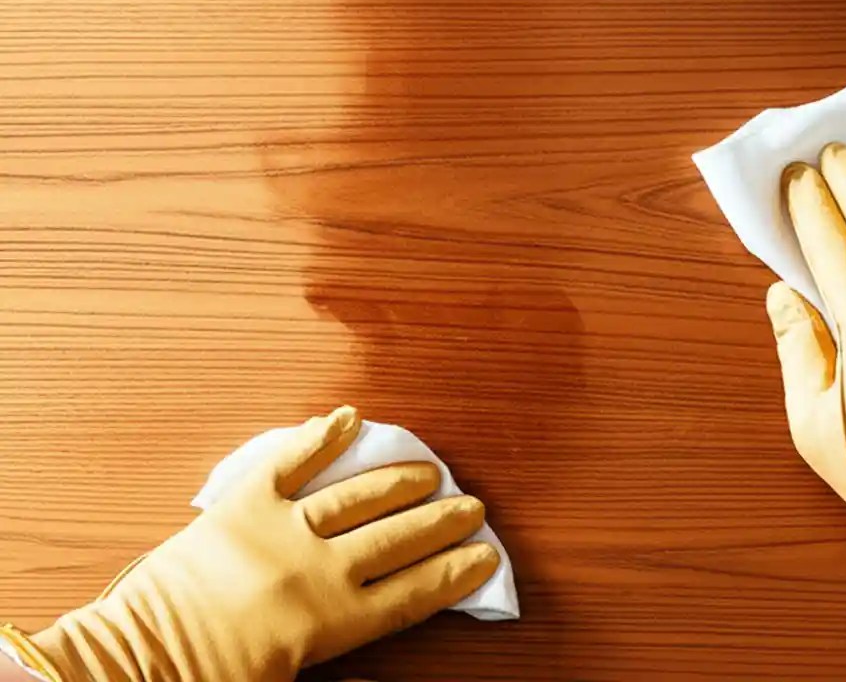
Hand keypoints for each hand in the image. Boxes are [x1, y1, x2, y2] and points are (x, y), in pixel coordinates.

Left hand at [2, 406, 498, 681]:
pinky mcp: (241, 504)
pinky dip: (320, 437)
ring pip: (357, 496)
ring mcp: (280, 530)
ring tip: (430, 471)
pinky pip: (289, 460)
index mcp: (331, 623)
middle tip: (471, 507)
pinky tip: (348, 418)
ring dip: (400, 481)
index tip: (484, 555)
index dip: (455, 572)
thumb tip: (383, 678)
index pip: (414, 592)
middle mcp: (316, 569)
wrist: (133, 662)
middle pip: (398, 539)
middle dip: (443, 522)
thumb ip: (343, 681)